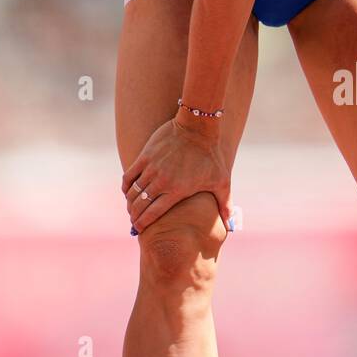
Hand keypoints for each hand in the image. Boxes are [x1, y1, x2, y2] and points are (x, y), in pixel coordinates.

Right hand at [121, 118, 232, 233]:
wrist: (198, 127)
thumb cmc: (211, 155)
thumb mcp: (222, 181)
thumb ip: (225, 204)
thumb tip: (230, 224)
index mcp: (177, 191)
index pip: (153, 213)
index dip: (143, 223)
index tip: (139, 229)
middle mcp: (161, 181)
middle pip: (140, 204)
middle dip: (134, 216)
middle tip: (134, 221)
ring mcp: (152, 168)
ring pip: (133, 191)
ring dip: (130, 202)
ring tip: (131, 208)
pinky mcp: (145, 156)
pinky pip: (129, 175)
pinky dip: (126, 186)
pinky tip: (127, 191)